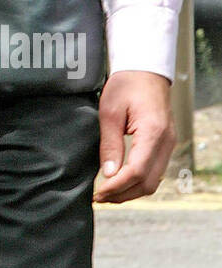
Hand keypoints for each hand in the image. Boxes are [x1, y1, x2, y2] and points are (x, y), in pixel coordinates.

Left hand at [93, 71, 175, 203]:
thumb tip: (108, 174)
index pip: (137, 171)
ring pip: (153, 181)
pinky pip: (154, 172)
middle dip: (123, 195)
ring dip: (130, 191)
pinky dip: (137, 182)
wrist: (145, 70)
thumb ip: (110, 144)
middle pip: (148, 183)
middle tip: (99, 197)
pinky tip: (120, 182)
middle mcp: (165, 143)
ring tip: (106, 193)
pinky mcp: (164, 145)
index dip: (117, 187)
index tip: (98, 192)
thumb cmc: (126, 85)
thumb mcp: (110, 111)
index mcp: (153, 133)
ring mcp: (168, 145)